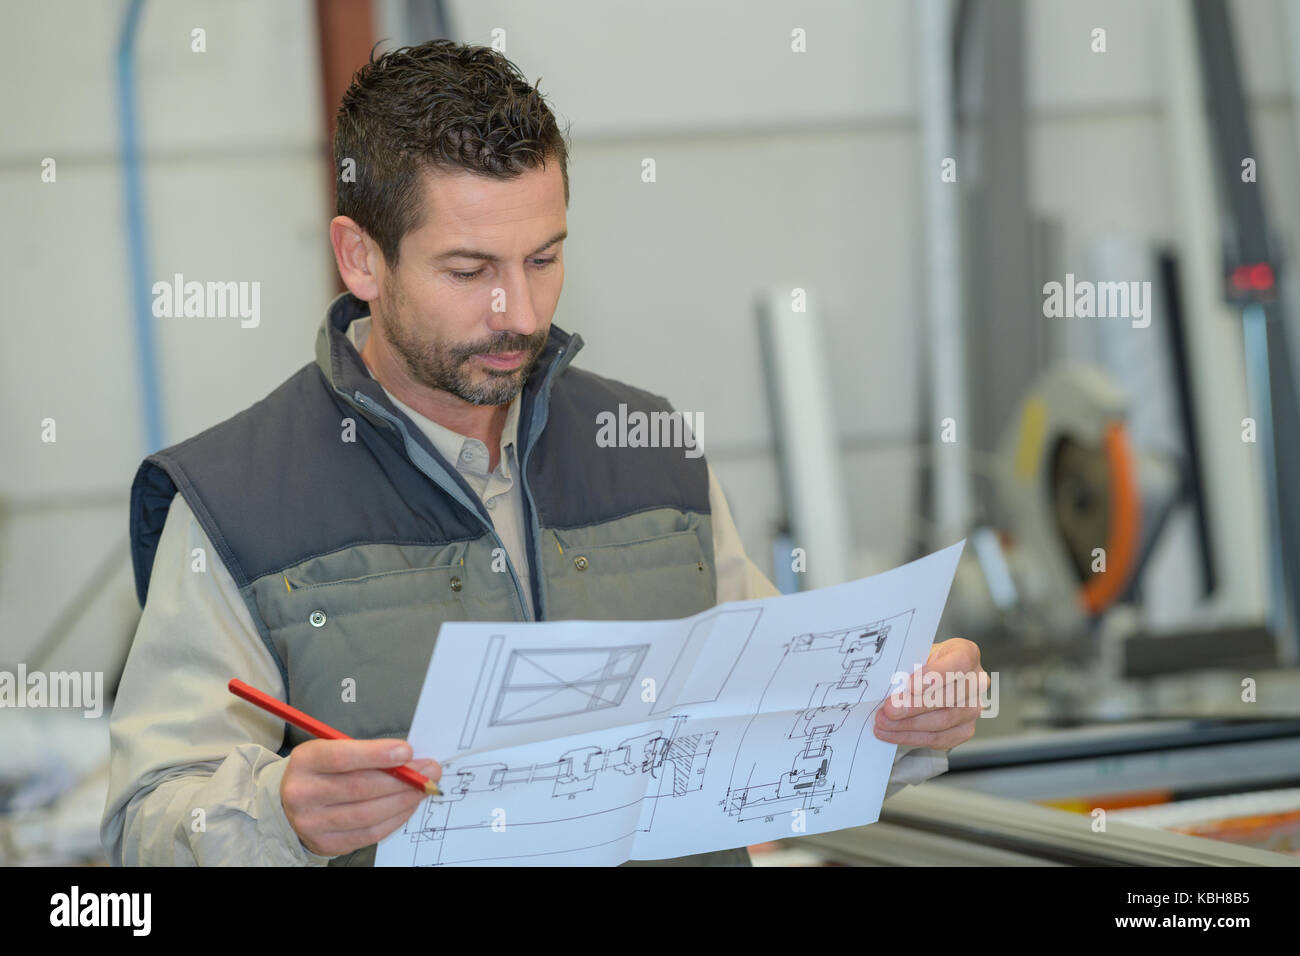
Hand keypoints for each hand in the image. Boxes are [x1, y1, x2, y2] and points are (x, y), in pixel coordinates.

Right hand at [280, 737, 441, 857]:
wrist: (293, 803)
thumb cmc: (323, 770)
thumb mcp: (335, 749)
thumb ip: (367, 753)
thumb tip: (411, 759)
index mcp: (305, 762)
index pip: (341, 758)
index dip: (376, 755)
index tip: (407, 751)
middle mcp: (302, 794)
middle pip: (359, 788)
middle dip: (401, 779)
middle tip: (429, 771)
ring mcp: (312, 823)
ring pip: (367, 814)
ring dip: (402, 801)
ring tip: (422, 789)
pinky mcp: (325, 844)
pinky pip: (369, 834)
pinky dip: (394, 819)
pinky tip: (407, 806)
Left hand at [874, 638, 983, 750]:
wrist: (931, 678)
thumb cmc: (923, 663)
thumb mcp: (916, 653)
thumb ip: (909, 665)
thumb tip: (890, 683)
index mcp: (966, 653)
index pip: (958, 662)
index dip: (935, 675)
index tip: (910, 685)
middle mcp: (976, 681)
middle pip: (948, 697)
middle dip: (913, 706)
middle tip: (890, 710)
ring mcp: (973, 707)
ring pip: (943, 721)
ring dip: (909, 725)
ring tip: (885, 723)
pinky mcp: (966, 729)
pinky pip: (940, 739)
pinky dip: (913, 737)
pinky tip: (894, 734)